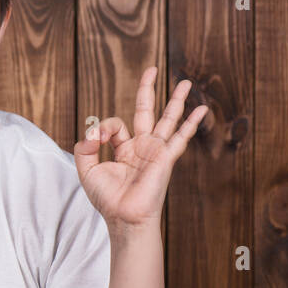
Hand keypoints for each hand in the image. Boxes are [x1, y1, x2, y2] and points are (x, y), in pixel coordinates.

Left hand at [72, 68, 207, 229]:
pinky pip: (180, 137)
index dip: (103, 128)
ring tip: (186, 82)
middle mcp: (142, 147)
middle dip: (148, 90)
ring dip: (176, 100)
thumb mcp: (87, 169)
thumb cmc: (107, 199)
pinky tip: (202, 109)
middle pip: (146, 111)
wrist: (124, 218)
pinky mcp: (165, 158)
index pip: (115, 125)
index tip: (97, 140)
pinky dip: (191, 123)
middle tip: (151, 69)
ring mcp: (156, 151)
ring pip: (167, 118)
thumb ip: (85, 146)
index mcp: (125, 149)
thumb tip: (94, 129)